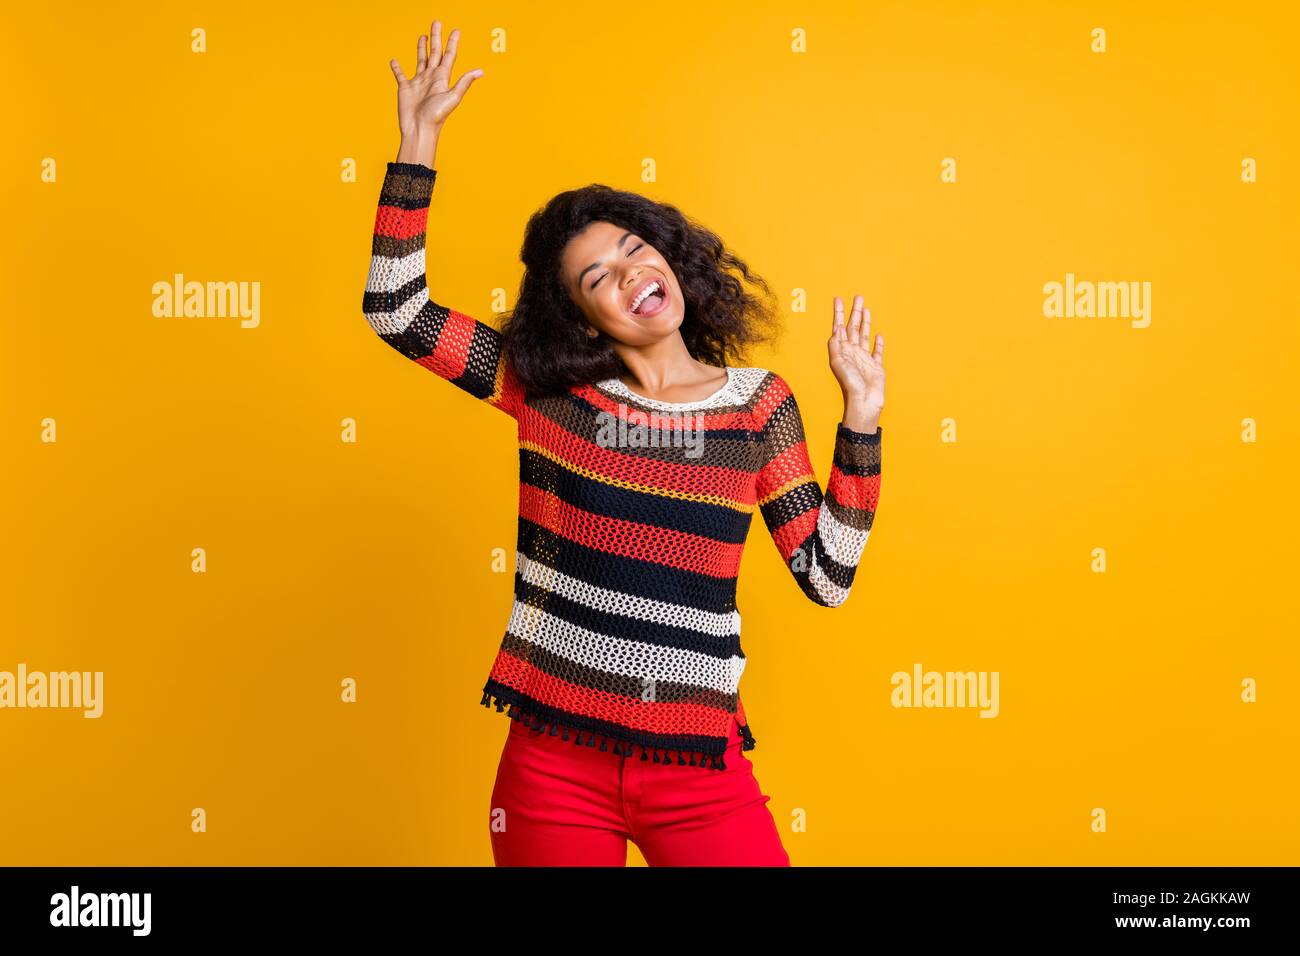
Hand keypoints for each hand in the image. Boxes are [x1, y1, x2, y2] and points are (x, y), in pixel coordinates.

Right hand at [390, 19, 482, 138]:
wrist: (419, 129)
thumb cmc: (436, 116)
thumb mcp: (453, 97)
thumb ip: (464, 82)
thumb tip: (481, 71)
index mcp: (442, 78)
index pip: (449, 56)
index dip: (452, 43)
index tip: (456, 31)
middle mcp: (431, 78)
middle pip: (434, 53)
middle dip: (436, 38)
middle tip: (437, 23)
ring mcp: (418, 82)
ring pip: (420, 60)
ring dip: (421, 48)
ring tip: (423, 36)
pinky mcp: (405, 88)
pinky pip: (400, 75)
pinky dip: (396, 68)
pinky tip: (394, 61)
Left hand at [828, 295, 884, 430]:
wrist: (864, 402)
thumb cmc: (849, 384)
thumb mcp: (838, 362)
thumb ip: (836, 344)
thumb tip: (836, 328)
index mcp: (842, 350)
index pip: (839, 327)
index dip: (838, 313)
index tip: (838, 299)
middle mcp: (852, 352)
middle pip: (853, 327)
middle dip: (854, 312)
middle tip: (857, 296)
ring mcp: (864, 358)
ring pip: (864, 335)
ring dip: (865, 321)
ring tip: (866, 308)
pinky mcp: (876, 366)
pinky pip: (877, 351)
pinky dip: (878, 343)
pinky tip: (878, 335)